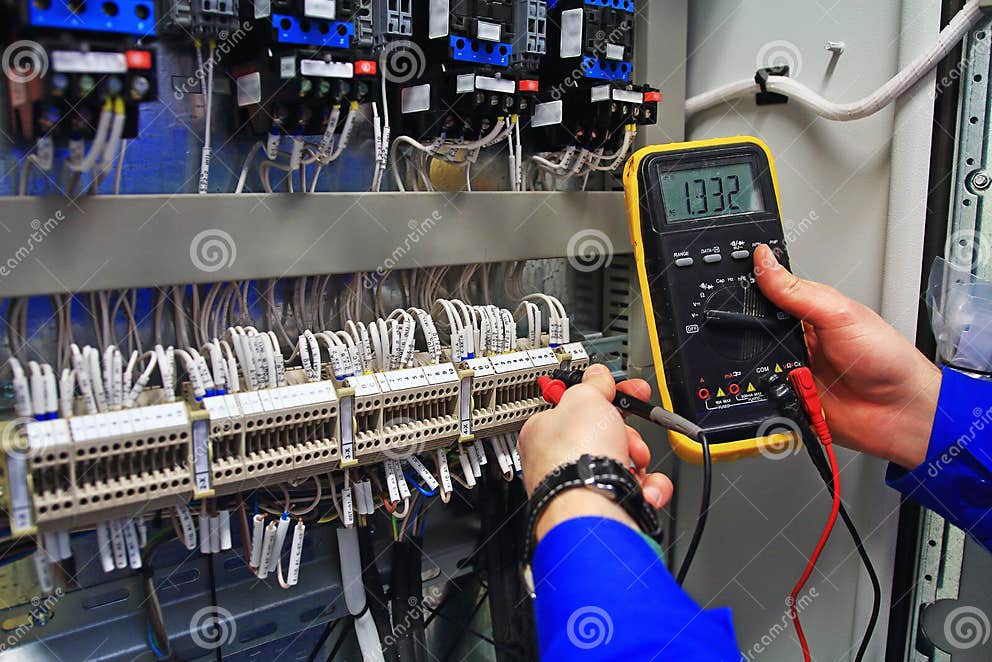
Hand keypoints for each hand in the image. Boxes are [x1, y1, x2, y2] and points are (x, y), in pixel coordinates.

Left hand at [518, 364, 673, 539]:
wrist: (591, 509)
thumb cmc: (575, 456)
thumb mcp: (585, 399)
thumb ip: (593, 385)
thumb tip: (597, 375)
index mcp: (544, 431)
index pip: (575, 406)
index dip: (603, 395)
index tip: (624, 390)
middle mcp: (557, 461)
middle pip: (603, 436)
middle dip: (626, 433)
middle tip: (628, 433)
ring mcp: (579, 487)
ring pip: (622, 464)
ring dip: (637, 461)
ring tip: (634, 463)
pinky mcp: (602, 508)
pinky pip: (633, 492)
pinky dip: (646, 489)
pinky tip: (644, 488)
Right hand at [754, 244, 940, 468]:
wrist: (900, 410)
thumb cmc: (885, 357)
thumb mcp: (838, 313)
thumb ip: (797, 291)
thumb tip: (764, 260)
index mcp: (807, 310)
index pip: (766, 293)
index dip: (749, 287)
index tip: (730, 283)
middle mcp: (796, 339)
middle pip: (752, 330)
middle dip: (750, 333)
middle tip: (763, 333)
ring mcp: (791, 369)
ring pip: (751, 363)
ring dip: (759, 365)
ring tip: (782, 363)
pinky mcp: (787, 397)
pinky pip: (760, 394)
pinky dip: (762, 392)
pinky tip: (778, 386)